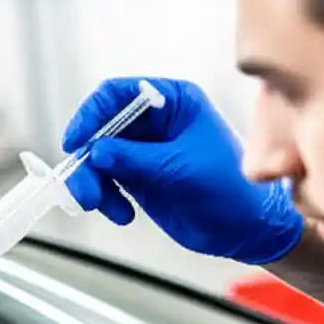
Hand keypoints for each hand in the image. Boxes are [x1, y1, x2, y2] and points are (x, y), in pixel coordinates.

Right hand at [62, 77, 302, 264]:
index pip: (117, 94)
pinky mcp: (138, 178)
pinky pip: (105, 182)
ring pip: (97, 159)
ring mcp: (143, 151)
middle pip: (100, 129)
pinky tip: (123, 215)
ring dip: (92, 183)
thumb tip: (94, 151)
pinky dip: (105, 199)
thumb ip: (134, 158)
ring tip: (100, 206)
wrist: (247, 229)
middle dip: (88, 160)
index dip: (90, 114)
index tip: (76, 142)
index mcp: (172, 101)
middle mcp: (154, 122)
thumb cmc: (230, 188)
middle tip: (86, 191)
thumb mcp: (180, 168)